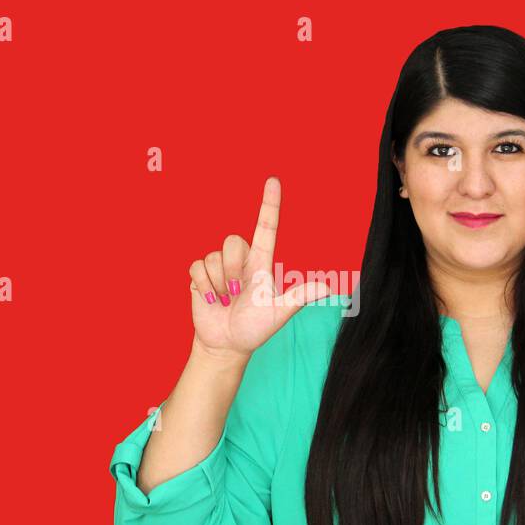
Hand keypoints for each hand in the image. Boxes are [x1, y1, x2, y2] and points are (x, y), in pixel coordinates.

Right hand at [189, 177, 331, 359]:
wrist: (226, 344)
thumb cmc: (254, 329)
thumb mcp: (278, 313)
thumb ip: (298, 298)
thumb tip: (327, 288)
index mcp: (261, 263)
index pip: (266, 227)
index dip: (270, 204)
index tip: (273, 180)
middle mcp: (241, 260)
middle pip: (233, 241)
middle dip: (231, 269)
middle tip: (235, 293)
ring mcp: (219, 267)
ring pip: (213, 256)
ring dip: (217, 283)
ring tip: (224, 299)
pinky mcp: (200, 275)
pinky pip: (197, 266)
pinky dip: (203, 287)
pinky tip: (210, 299)